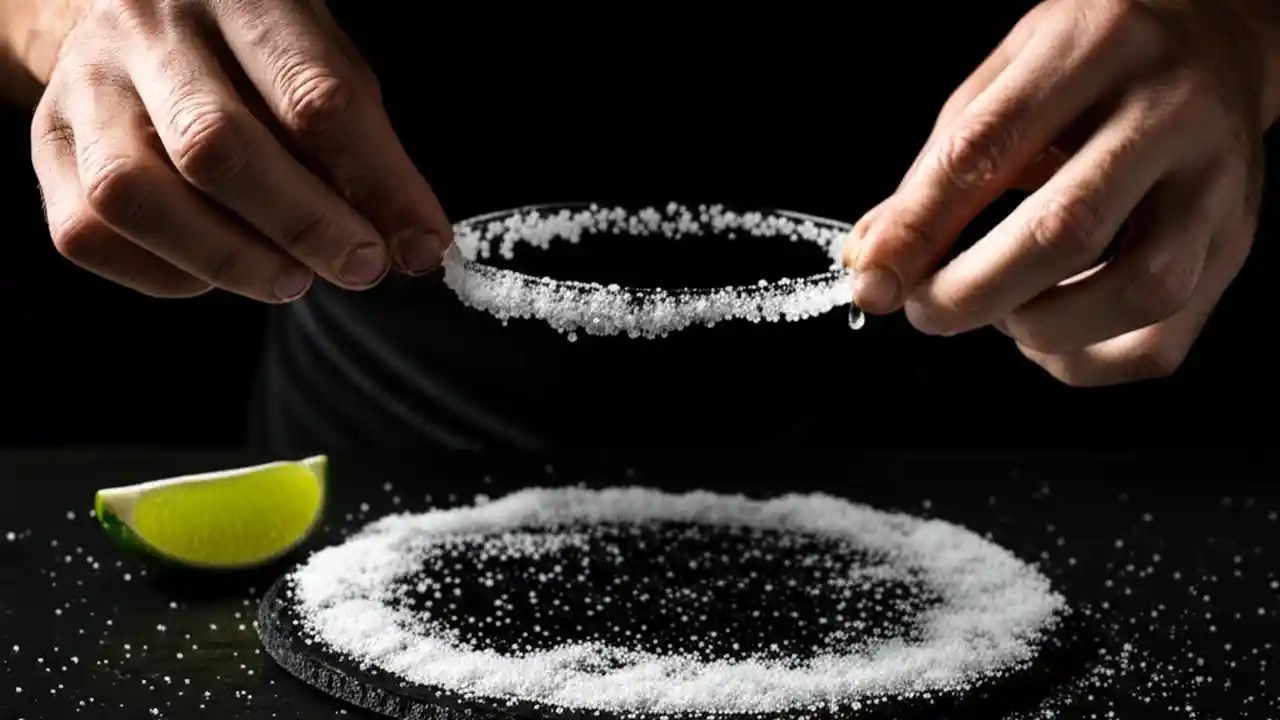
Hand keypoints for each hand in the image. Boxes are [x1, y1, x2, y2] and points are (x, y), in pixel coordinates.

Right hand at [21, 0, 451, 301]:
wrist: (125, 11)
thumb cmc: (250, 52)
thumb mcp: (325, 69)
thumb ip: (367, 152)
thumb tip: (414, 246)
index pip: (313, 95)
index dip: (377, 183)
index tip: (419, 245)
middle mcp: (150, 30)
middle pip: (216, 146)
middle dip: (304, 226)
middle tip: (360, 268)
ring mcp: (86, 86)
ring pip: (135, 194)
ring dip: (229, 259)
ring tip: (291, 279)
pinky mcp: (47, 143)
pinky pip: (89, 232)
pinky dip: (164, 273)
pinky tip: (213, 270)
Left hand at [846, 0, 1277, 385]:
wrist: (1214, 37)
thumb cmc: (1092, 61)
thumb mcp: (1003, 78)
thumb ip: (938, 167)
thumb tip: (875, 260)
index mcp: (1096, 48)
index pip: (987, 150)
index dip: (918, 229)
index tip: (874, 279)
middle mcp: (1168, 113)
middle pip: (1066, 230)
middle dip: (973, 292)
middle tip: (929, 309)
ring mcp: (1214, 184)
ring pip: (1136, 292)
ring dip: (1042, 328)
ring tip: (1006, 311)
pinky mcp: (1234, 245)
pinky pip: (1160, 340)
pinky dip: (1086, 358)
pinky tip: (1053, 330)